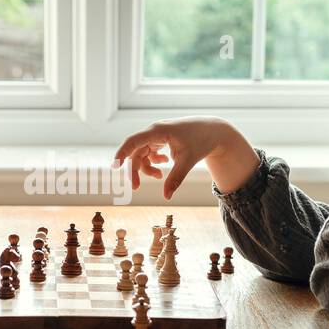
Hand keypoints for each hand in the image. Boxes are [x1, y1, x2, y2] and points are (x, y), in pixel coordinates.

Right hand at [112, 116, 257, 199]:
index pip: (133, 141)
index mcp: (158, 131)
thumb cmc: (201, 141)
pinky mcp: (161, 139)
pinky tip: (164, 165)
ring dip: (147, 168)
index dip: (122, 153)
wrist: (213, 131)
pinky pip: (149, 152)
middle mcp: (154, 131)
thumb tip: (166, 197)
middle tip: (136, 187)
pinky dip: (153, 162)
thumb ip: (175, 179)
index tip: (115, 167)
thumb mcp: (188, 161)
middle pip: (135, 152)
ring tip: (160, 176)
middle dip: (135, 170)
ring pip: (142, 154)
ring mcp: (157, 135)